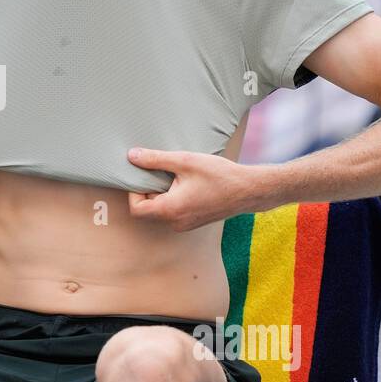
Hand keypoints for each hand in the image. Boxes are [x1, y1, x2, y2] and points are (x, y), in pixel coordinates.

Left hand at [125, 148, 254, 230]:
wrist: (249, 190)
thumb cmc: (219, 175)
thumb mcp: (184, 161)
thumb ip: (155, 159)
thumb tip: (131, 156)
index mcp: (170, 210)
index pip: (136, 209)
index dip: (134, 192)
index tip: (144, 175)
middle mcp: (175, 223)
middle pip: (148, 209)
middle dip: (149, 190)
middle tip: (161, 171)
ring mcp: (185, 225)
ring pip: (161, 210)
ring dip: (162, 193)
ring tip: (177, 176)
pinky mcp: (192, 222)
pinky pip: (173, 212)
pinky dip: (173, 198)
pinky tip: (186, 183)